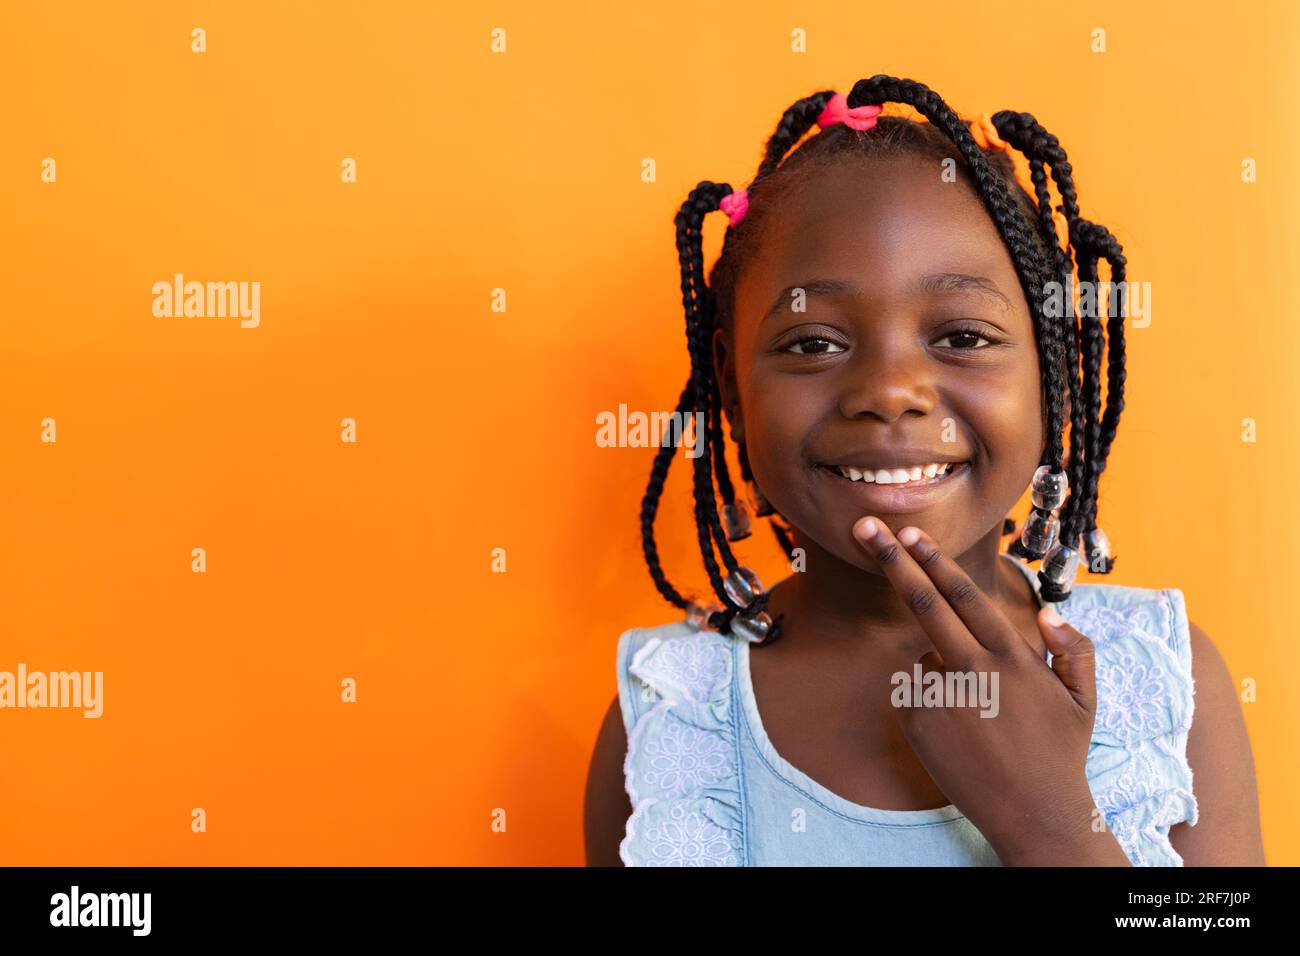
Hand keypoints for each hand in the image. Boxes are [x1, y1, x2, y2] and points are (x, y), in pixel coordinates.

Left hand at [852, 516, 1129, 865]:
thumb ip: (1073, 649)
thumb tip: (1047, 614)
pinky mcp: (918, 722)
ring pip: (926, 658)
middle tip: (867, 529)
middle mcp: (973, 670)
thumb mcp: (1082, 698)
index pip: (964, 596)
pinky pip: (915, 692)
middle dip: (893, 562)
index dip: (934, 561)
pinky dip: (930, 700)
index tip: (910, 534)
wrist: (1033, 815)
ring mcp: (940, 696)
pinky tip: (959, 731)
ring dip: (942, 671)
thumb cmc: (1059, 752)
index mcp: (1012, 656)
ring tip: (978, 717)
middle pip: (924, 604)